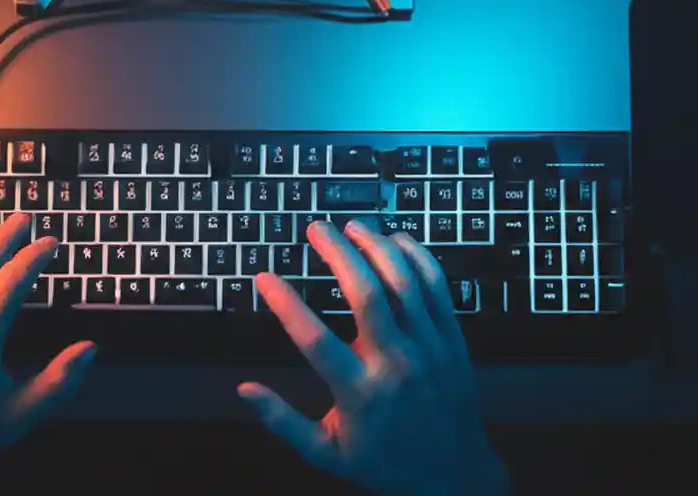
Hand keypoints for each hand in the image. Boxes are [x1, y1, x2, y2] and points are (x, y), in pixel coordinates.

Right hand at [238, 221, 507, 495]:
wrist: (453, 475)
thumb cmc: (385, 462)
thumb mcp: (325, 452)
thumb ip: (281, 420)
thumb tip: (245, 390)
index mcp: (360, 392)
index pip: (313, 337)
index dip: (284, 302)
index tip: (264, 277)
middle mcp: (396, 364)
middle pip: (365, 294)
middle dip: (337, 253)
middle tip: (316, 229)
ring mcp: (429, 349)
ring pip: (404, 283)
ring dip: (377, 246)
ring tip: (353, 226)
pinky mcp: (453, 341)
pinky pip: (437, 288)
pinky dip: (417, 257)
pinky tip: (397, 240)